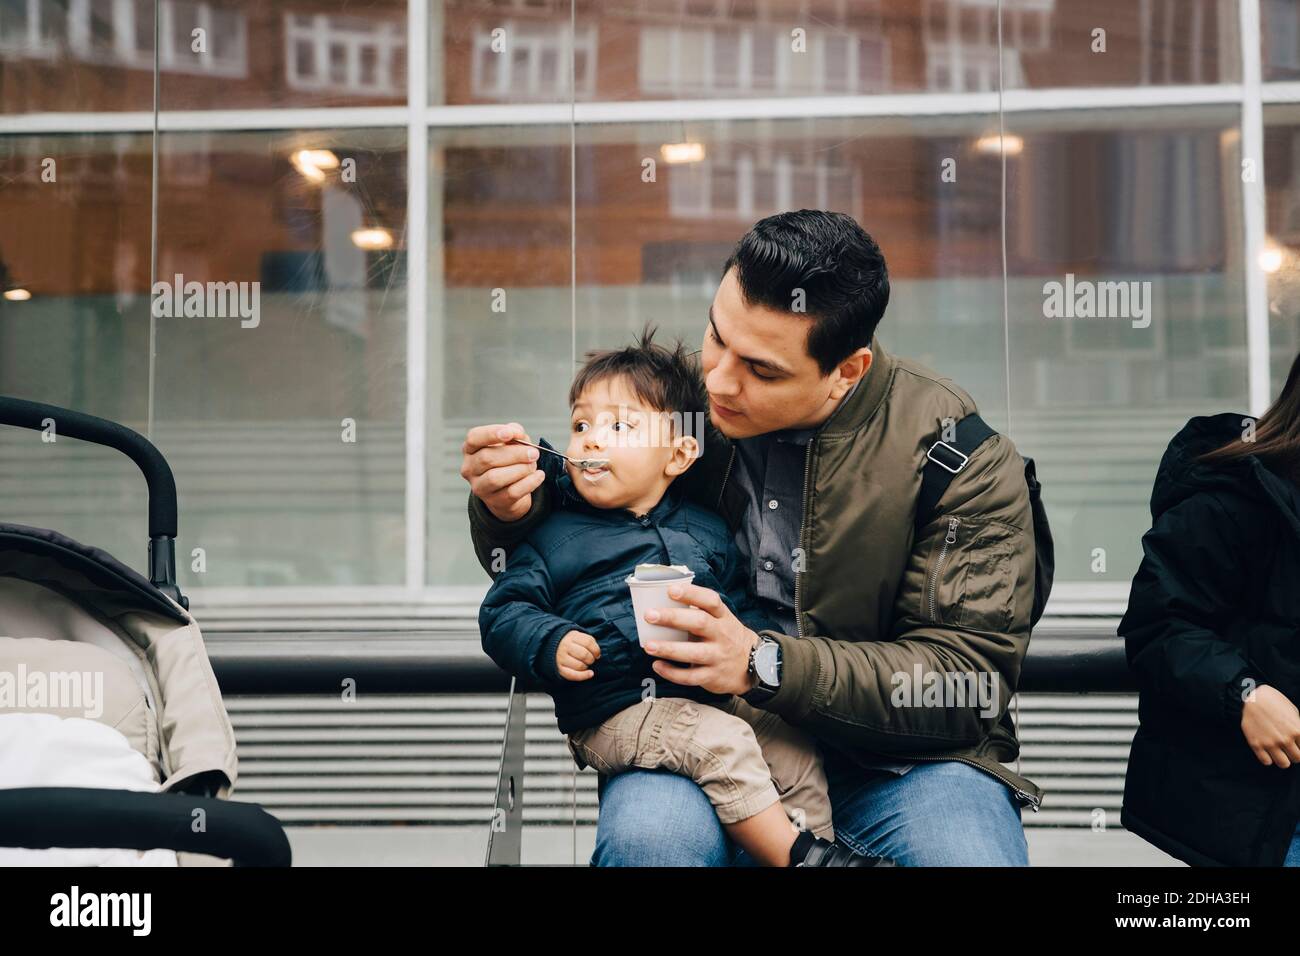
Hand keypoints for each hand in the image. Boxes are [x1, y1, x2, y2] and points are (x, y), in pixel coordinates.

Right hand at [460, 422, 546, 521]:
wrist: (511, 491)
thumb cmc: (509, 460)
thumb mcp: (512, 442)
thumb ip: (515, 433)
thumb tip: (518, 433)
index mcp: (471, 449)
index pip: (473, 438)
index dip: (490, 434)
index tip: (509, 433)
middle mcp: (470, 468)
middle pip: (487, 458)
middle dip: (514, 454)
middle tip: (533, 453)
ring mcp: (480, 487)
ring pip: (495, 478)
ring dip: (520, 469)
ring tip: (533, 465)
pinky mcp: (495, 502)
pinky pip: (511, 492)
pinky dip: (529, 483)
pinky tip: (539, 475)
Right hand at [556, 631, 600, 681]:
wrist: (550, 645)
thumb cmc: (569, 642)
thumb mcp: (577, 636)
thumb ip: (588, 642)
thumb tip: (597, 655)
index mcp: (571, 636)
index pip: (589, 642)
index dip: (596, 650)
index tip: (597, 654)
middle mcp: (565, 646)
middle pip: (584, 655)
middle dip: (591, 659)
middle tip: (590, 659)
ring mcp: (561, 658)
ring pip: (580, 666)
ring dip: (586, 666)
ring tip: (584, 664)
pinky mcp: (559, 668)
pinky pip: (573, 675)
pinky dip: (583, 676)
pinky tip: (590, 674)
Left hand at [641, 583, 759, 695]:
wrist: (752, 666)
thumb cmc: (726, 637)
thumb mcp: (721, 620)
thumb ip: (698, 611)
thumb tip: (662, 600)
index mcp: (723, 617)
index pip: (710, 601)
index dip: (691, 594)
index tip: (670, 590)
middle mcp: (722, 635)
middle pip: (700, 623)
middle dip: (673, 618)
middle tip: (649, 615)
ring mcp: (718, 656)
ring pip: (694, 653)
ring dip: (669, 649)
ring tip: (648, 646)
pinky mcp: (712, 676)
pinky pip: (691, 676)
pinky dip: (672, 673)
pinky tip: (657, 666)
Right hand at [1241, 684, 1299, 767]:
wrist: (1253, 697)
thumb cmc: (1275, 702)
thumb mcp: (1294, 712)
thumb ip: (1299, 727)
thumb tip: (1299, 741)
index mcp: (1297, 731)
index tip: (1296, 744)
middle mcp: (1285, 739)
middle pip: (1297, 759)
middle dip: (1294, 755)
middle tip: (1288, 748)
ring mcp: (1270, 742)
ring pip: (1283, 764)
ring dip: (1283, 759)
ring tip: (1279, 752)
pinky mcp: (1256, 744)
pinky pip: (1266, 761)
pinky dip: (1268, 758)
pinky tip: (1267, 750)